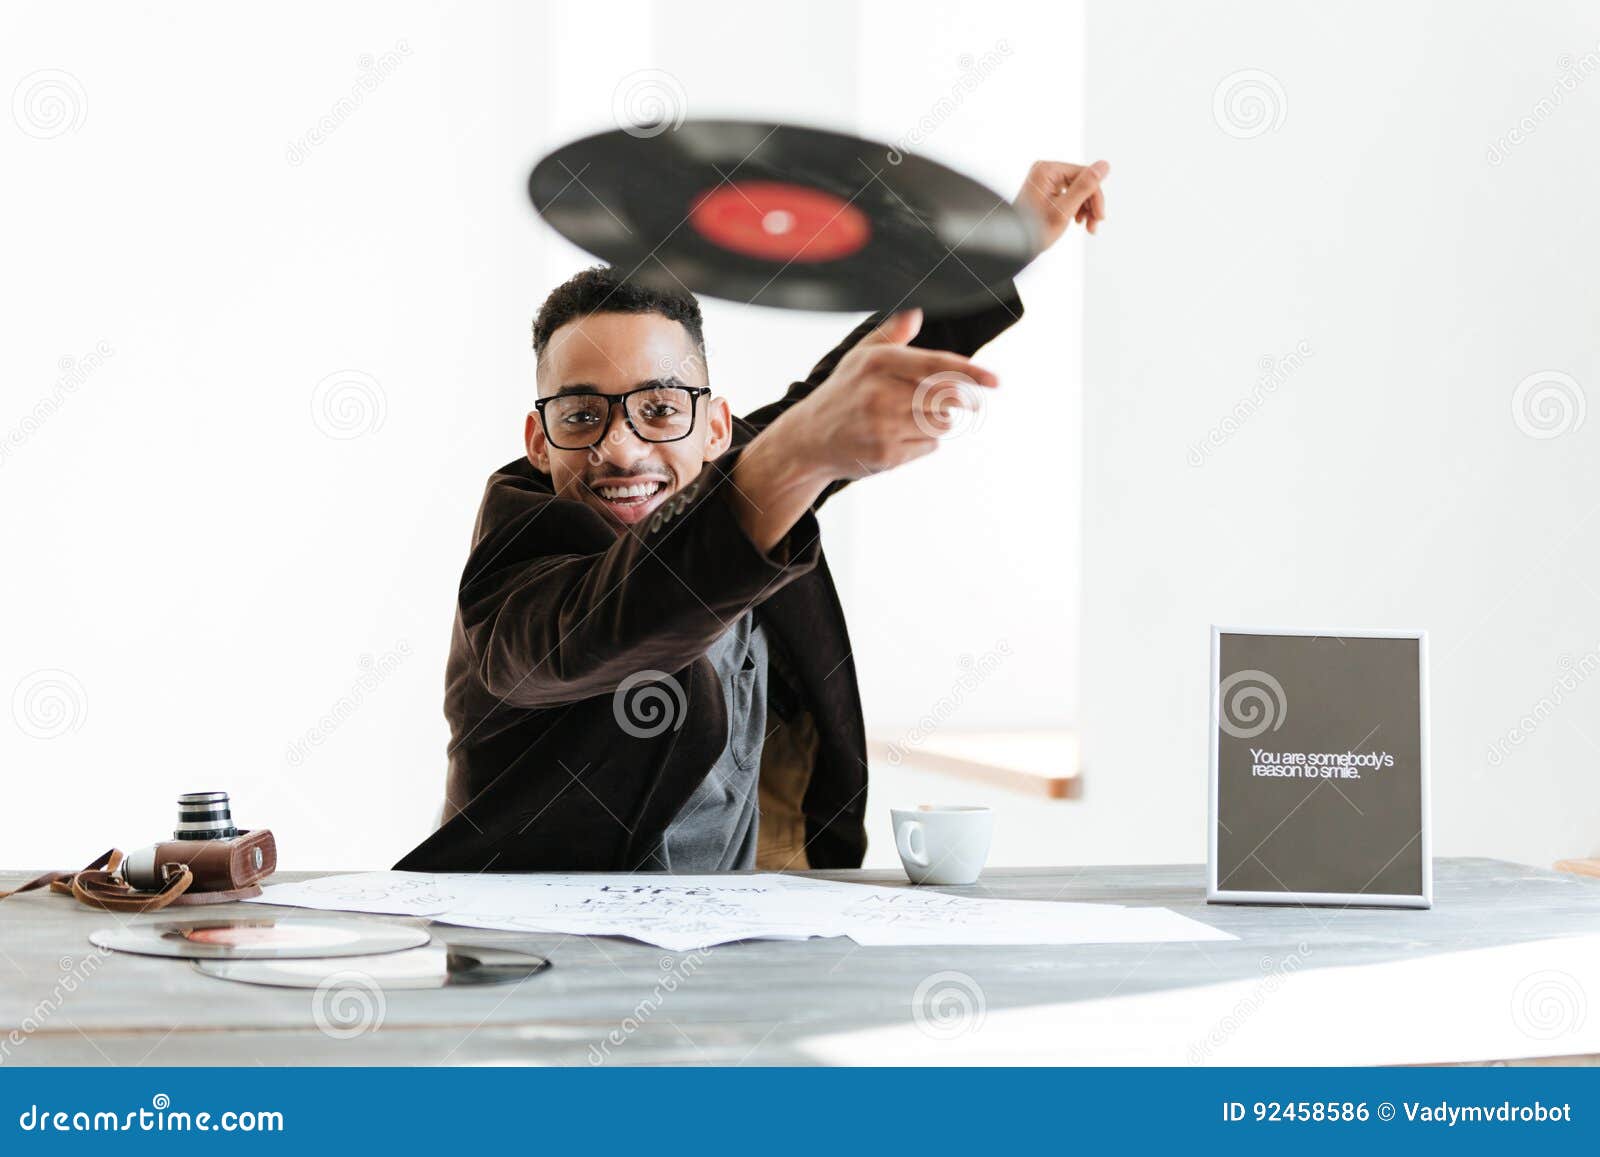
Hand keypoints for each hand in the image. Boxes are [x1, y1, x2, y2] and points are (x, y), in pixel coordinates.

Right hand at [769, 309, 998, 480]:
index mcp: (877, 363)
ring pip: (941, 423)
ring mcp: (882, 426)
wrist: (809, 440)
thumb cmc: (843, 393)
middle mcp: (879, 393)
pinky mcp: (886, 455)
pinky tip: (900, 436)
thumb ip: (891, 335)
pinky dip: (924, 442)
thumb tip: (916, 312)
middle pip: (945, 397)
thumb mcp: (860, 358)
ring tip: (910, 417)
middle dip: (954, 400)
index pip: (936, 365)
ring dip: (937, 420)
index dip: (971, 373)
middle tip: (948, 401)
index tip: (996, 381)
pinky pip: (929, 446)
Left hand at [1014, 159, 1110, 249]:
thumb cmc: (1035, 229)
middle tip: (1094, 225)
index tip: (1100, 217)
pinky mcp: (1046, 189)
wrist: (1015, 245)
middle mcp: (1045, 170)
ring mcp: (1045, 179)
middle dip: (1091, 204)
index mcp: (1047, 170)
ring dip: (1086, 208)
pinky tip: (1079, 221)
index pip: (1085, 175)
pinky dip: (1077, 208)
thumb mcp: (1064, 209)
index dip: (1096, 196)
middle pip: (1082, 182)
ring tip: (1088, 226)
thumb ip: (1085, 187)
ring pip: (1078, 189)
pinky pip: (1069, 194)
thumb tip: (1104, 165)